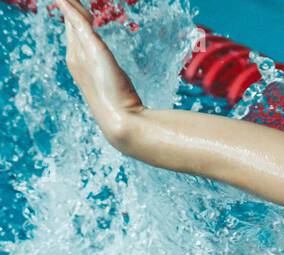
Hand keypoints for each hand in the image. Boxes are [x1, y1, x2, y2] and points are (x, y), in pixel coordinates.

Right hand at [54, 0, 143, 148]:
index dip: (74, 15)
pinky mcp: (92, 49)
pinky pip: (77, 20)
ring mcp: (81, 53)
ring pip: (72, 18)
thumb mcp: (117, 87)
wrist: (121, 121)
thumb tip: (117, 74)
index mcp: (80, 63)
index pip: (74, 32)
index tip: (75, 4)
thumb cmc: (123, 107)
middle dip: (68, 5)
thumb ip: (113, 76)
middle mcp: (75, 56)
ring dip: (68, 3)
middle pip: (70, 22)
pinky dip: (71, 6)